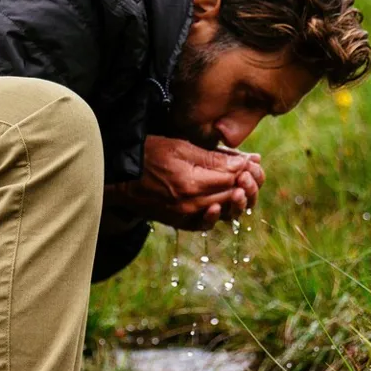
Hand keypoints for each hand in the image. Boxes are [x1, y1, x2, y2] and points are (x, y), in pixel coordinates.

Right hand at [104, 135, 262, 230]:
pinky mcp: (178, 222)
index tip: (253, 161)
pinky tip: (220, 202)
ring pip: (223, 212)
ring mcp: (184, 216)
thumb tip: (246, 162)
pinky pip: (205, 224)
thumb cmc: (147, 154)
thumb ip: (214, 157)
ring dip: (236, 199)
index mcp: (191, 183)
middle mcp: (190, 204)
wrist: (117, 176)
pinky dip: (217, 213)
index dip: (247, 170)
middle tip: (250, 171)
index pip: (233, 179)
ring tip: (238, 184)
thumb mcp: (181, 147)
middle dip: (246, 183)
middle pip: (232, 196)